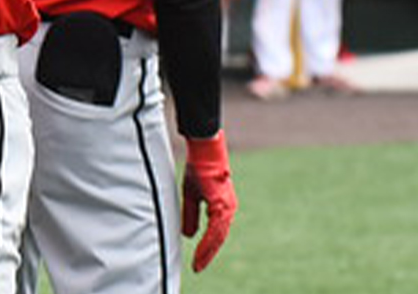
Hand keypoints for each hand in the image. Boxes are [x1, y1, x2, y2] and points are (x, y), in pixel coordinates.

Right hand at [181, 133, 236, 271]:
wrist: (204, 150)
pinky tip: (202, 249)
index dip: (207, 247)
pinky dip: (208, 241)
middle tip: (197, 268)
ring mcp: (226, 206)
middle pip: (219, 238)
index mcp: (222, 206)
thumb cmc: (199, 168)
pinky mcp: (222, 203)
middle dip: (208, 254)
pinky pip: (216, 228)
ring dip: (208, 251)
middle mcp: (228, 208)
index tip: (197, 261)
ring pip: (219, 236)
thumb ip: (191, 214)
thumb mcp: (191, 195)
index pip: (216, 232)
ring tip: (198, 264)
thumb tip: (189, 235)